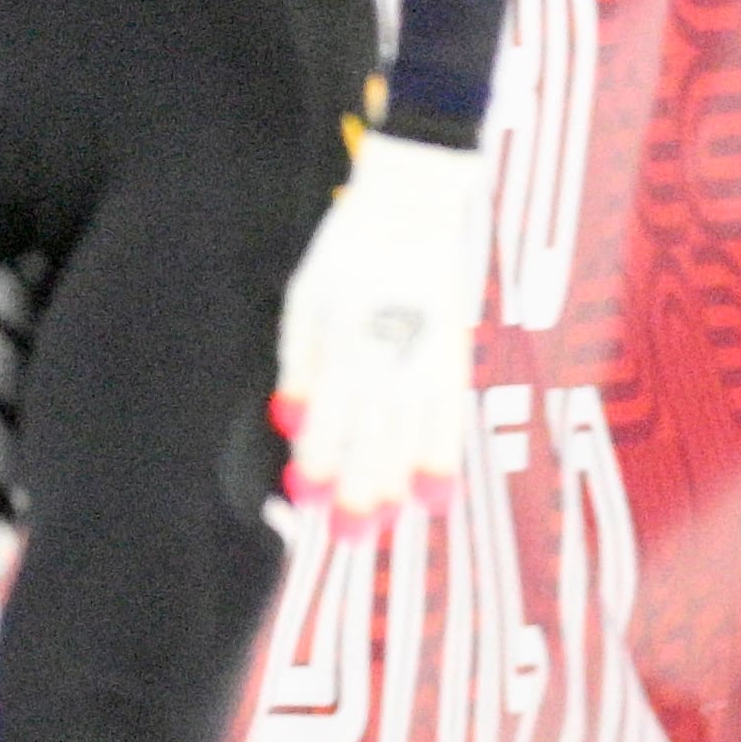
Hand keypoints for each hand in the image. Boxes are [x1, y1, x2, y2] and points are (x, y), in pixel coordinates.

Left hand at [271, 131, 491, 529]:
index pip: (330, 415)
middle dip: (361, 487)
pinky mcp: (454, 354)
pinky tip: (437, 491)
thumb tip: (286, 422)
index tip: (305, 501)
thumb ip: (299, 363)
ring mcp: (427, 356)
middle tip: (351, 537)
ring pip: (414, 432)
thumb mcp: (307, 299)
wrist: (417, 205)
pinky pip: (450, 415)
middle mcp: (389, 354)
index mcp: (346, 339)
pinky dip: (443, 455)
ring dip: (401, 479)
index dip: (318, 460)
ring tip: (396, 521)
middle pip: (374, 434)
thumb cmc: (349, 251)